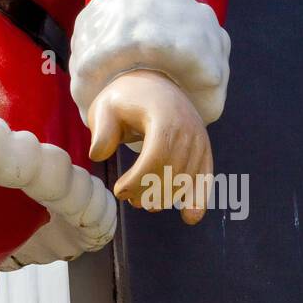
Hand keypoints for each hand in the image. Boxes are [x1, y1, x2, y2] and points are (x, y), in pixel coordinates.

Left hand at [87, 70, 212, 224]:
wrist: (154, 85)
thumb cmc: (126, 99)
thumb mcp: (107, 107)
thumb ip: (101, 130)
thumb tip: (97, 155)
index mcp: (165, 115)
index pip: (157, 154)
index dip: (139, 179)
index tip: (119, 191)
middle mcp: (188, 127)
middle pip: (173, 170)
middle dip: (150, 192)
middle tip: (130, 201)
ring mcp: (200, 138)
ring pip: (188, 178)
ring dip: (165, 197)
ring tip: (143, 203)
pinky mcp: (204, 148)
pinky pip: (204, 176)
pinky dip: (199, 197)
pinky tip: (190, 218)